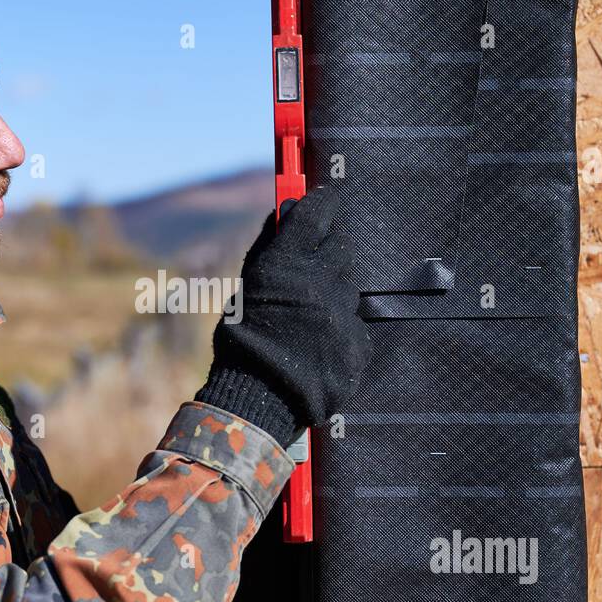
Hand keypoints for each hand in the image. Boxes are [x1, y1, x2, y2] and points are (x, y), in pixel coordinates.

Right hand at [195, 182, 369, 446]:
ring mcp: (344, 313)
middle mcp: (320, 282)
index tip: (330, 201)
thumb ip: (270, 247)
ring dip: (335, 294)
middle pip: (340, 250)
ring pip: (349, 289)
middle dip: (329, 255)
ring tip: (311, 318)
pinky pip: (356, 323)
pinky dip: (342, 328)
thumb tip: (288, 210)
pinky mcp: (359, 342)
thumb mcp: (247, 286)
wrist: (257, 401)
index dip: (325, 205)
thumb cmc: (241, 340)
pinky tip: (321, 343)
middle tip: (314, 271)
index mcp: (286, 263)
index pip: (318, 214)